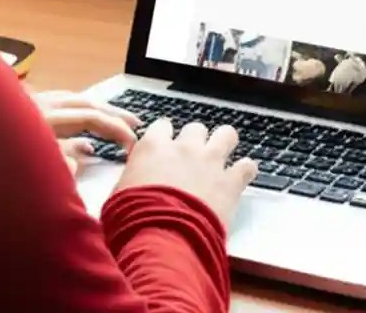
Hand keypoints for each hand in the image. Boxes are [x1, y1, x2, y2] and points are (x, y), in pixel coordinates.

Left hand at [28, 89, 141, 171]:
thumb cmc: (3, 163)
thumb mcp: (36, 165)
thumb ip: (64, 155)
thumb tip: (88, 148)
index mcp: (47, 117)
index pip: (91, 117)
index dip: (115, 128)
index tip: (131, 142)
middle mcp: (44, 103)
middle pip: (88, 103)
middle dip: (115, 114)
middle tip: (137, 124)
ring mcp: (35, 102)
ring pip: (76, 99)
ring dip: (100, 109)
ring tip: (118, 119)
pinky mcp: (27, 106)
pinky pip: (63, 101)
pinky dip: (81, 108)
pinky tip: (86, 116)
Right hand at [113, 119, 257, 226]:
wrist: (161, 239)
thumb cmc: (132, 220)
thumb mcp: (119, 194)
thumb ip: (132, 178)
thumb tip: (134, 179)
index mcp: (153, 148)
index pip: (162, 126)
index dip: (165, 138)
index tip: (165, 148)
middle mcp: (183, 148)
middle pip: (195, 128)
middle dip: (196, 142)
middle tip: (193, 158)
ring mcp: (210, 162)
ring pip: (226, 134)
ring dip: (225, 144)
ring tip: (223, 157)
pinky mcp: (230, 181)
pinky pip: (247, 166)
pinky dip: (246, 171)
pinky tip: (242, 177)